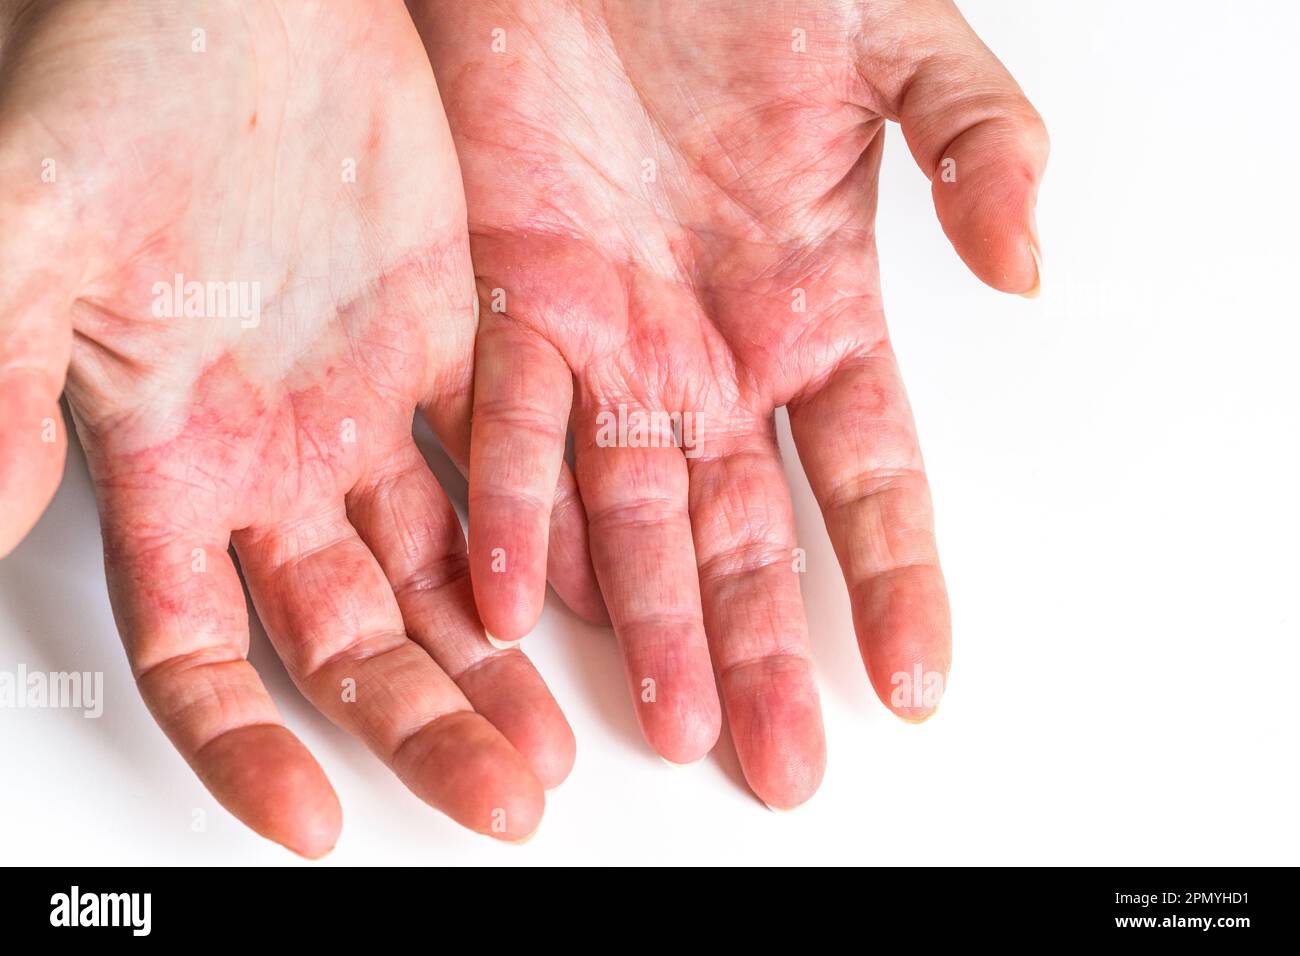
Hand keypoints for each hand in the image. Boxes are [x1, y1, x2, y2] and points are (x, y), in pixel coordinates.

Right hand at [0, 0, 584, 851]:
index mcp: (172, 459)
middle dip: (419, 721)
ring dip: (493, 658)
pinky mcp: (449, 338)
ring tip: (556, 745)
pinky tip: (589, 601)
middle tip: (504, 800)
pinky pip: (507, 456)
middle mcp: (275, 457)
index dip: (250, 741)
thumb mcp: (33, 237)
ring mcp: (366, 405)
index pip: (206, 650)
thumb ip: (4, 386)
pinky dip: (542, 528)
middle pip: (350, 634)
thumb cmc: (119, 88)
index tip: (317, 818)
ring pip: (441, 568)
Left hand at [412, 0, 1047, 806]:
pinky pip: (505, 429)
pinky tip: (518, 602)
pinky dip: (510, 512)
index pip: (870, 474)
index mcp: (813, 303)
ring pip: (629, 511)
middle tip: (782, 761)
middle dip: (763, 647)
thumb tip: (1029, 269)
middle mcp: (712, 349)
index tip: (916, 683)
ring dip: (646, 619)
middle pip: (746, 529)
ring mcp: (610, 338)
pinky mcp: (509, 302)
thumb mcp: (896, 41)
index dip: (894, 580)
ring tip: (671, 719)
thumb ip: (976, 144)